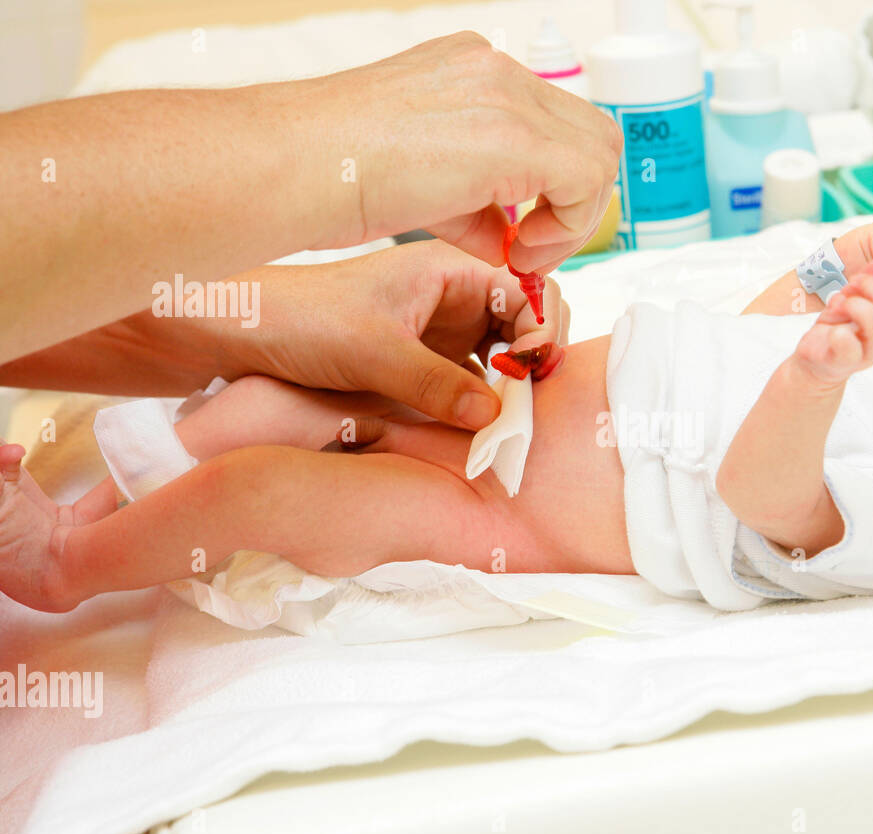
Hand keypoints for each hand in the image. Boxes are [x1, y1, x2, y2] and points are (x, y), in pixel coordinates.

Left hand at [240, 240, 568, 428]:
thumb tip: (495, 415)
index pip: (529, 292)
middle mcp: (453, 297)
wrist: (236, 335)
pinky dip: (482, 405)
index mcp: (450, 271)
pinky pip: (472, 383)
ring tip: (506, 422)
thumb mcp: (372, 353)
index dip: (542, 330)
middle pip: (524, 326)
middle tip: (527, 402)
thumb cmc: (297, 320)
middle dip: (534, 362)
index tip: (533, 373)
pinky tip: (478, 429)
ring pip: (501, 359)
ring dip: (510, 389)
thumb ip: (436, 385)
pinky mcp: (424, 363)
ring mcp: (441, 331)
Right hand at [308, 32, 621, 272]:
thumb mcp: (418, 183)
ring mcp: (504, 94)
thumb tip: (505, 238)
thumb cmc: (327, 177)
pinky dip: (567, 226)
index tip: (522, 236)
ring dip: (574, 216)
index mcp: (470, 70)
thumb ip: (474, 204)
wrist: (289, 166)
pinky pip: (586, 178)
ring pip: (598, 152)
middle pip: (588, 133)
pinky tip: (519, 252)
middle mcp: (493, 70)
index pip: (552, 124)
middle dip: (575, 202)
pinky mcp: (512, 134)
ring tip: (522, 254)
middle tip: (531, 250)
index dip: (555, 188)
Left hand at [794, 256, 872, 385]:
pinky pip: (850, 349)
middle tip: (856, 280)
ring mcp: (869, 353)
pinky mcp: (845, 363)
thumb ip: (869, 278)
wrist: (814, 355)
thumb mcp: (853, 296)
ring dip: (860, 307)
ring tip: (840, 302)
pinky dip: (841, 335)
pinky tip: (832, 328)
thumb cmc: (838, 325)